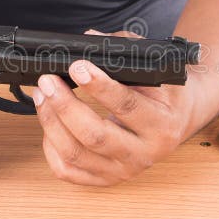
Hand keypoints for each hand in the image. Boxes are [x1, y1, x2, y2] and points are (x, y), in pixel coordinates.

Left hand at [32, 31, 204, 185]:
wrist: (177, 120)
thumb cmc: (163, 92)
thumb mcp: (155, 66)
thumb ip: (124, 50)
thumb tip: (89, 39)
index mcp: (162, 125)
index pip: (126, 107)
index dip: (99, 87)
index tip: (77, 66)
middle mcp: (144, 154)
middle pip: (95, 136)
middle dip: (65, 106)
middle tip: (48, 80)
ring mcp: (122, 171)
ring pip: (75, 154)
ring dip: (51, 122)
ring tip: (42, 95)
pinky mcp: (104, 179)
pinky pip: (66, 170)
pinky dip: (50, 146)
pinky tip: (49, 123)